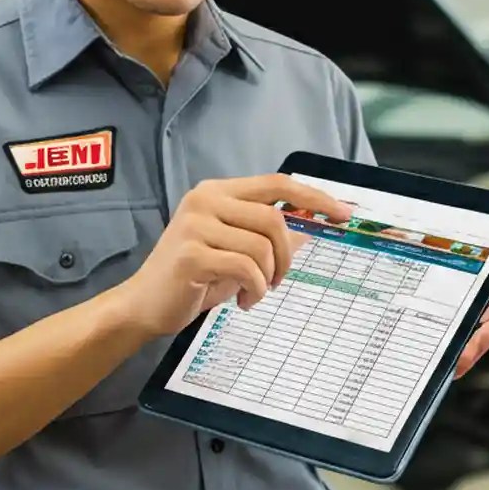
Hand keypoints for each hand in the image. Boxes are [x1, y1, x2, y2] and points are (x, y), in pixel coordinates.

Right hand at [119, 174, 352, 337]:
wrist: (144, 305)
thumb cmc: (193, 278)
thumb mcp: (236, 252)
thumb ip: (267, 237)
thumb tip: (310, 229)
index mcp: (218, 192)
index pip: (277, 183)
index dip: (314, 198)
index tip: (344, 214)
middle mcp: (205, 200)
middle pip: (274, 218)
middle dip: (287, 256)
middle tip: (278, 281)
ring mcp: (196, 224)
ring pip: (262, 247)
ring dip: (268, 279)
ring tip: (255, 294)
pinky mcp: (191, 253)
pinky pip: (246, 268)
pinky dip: (254, 290)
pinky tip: (242, 302)